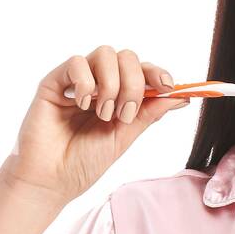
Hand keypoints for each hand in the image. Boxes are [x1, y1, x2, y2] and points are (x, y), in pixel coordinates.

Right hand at [0, 46, 190, 207]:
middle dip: (133, 84)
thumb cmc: (84, 162)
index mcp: (119, 96)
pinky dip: (86, 82)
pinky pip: (76, 62)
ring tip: (102, 113)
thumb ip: (150, 113)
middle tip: (124, 114)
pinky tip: (82, 104)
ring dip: (111, 84)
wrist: (52, 180)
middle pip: (127, 57)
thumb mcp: (126, 136)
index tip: (167, 87)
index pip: (143, 71)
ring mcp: (77, 82)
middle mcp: (99, 84)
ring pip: (105, 53)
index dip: (158, 73)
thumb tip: (182, 96)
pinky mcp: (54, 83)